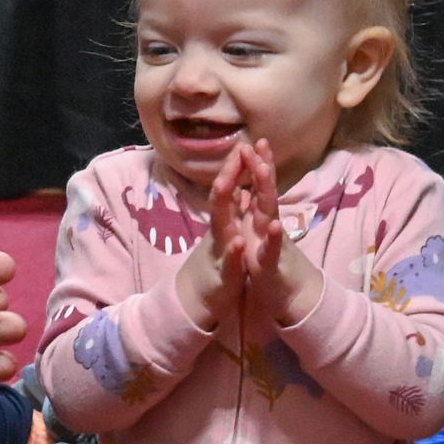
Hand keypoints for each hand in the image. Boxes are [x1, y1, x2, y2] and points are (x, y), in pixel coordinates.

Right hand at [172, 150, 255, 329]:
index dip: (237, 166)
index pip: (229, 188)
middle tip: (238, 151)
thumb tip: (233, 183)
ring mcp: (219, 251)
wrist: (198, 301)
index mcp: (224, 221)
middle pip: (222, 198)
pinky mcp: (223, 274)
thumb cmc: (216, 263)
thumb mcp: (225, 233)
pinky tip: (239, 241)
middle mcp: (219, 231)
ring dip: (226, 205)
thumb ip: (230, 209)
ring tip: (228, 184)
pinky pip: (229, 261)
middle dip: (230, 175)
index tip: (245, 142)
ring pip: (222, 224)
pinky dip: (233, 251)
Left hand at [235, 143, 324, 327]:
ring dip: (266, 192)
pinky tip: (274, 224)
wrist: (287, 294)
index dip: (256, 164)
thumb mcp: (258, 233)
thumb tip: (251, 188)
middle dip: (262, 168)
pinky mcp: (272, 262)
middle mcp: (267, 225)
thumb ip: (256, 209)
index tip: (252, 140)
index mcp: (260, 218)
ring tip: (264, 170)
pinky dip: (273, 237)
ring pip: (269, 213)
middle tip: (260, 143)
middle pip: (265, 192)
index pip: (258, 186)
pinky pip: (272, 248)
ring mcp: (271, 242)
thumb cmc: (270, 261)